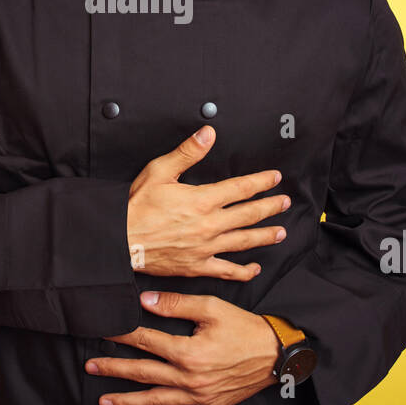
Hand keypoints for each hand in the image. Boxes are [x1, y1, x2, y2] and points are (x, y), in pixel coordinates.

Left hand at [86, 290, 279, 404]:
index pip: (146, 341)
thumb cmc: (245, 328)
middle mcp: (189, 378)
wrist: (276, 354)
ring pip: (155, 400)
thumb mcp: (212, 308)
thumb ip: (178, 304)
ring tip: (105, 400)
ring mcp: (198, 396)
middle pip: (143, 373)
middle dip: (114, 369)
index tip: (104, 332)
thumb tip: (147, 301)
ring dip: (127, 400)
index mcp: (188, 351)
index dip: (122, 335)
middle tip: (91, 366)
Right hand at [126, 125, 289, 279]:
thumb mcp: (160, 171)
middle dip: (270, 207)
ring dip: (265, 236)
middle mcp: (209, 224)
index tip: (275, 178)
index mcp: (202, 200)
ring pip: (243, 241)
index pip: (241, 188)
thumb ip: (187, 152)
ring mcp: (205, 247)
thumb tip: (208, 133)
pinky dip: (243, 271)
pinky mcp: (197, 266)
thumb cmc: (136, 207)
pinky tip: (254, 268)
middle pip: (248, 214)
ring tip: (281, 232)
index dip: (261, 182)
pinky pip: (226, 270)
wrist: (120, 240)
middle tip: (285, 202)